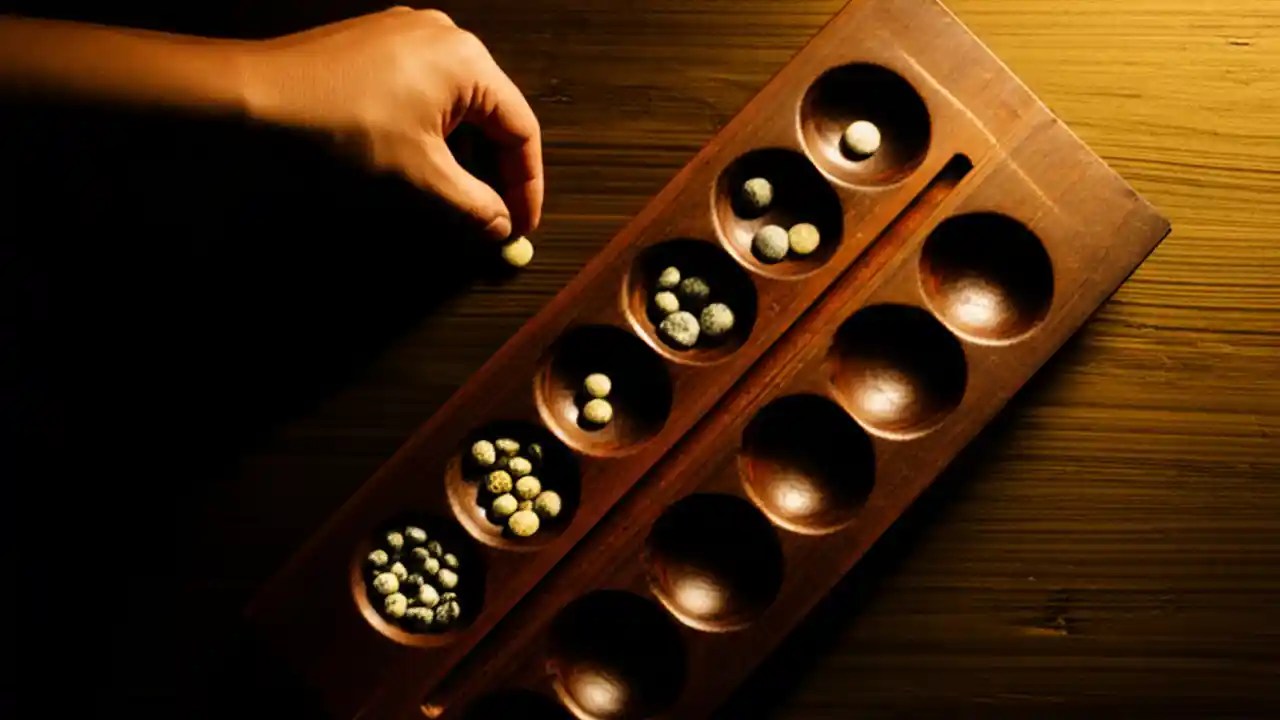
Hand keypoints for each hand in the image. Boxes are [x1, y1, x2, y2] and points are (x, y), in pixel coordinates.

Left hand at [246, 7, 542, 240]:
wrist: (253, 99)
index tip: (521, 226)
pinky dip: (434, 134)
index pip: (521, 129)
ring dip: (463, 156)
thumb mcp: (419, 176)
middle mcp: (444, 38)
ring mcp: (407, 37)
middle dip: (495, 172)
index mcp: (467, 61)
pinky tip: (423, 166)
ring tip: (458, 199)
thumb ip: (473, 205)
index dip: (527, 186)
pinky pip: (426, 94)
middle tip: (495, 218)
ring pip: (459, 107)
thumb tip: (501, 226)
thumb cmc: (336, 126)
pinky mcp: (377, 47)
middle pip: (493, 116)